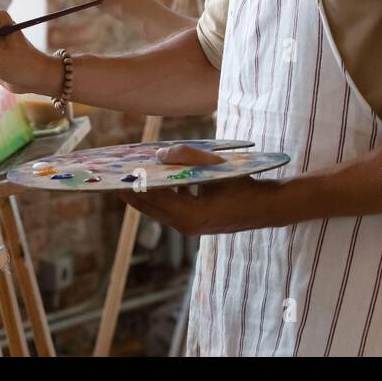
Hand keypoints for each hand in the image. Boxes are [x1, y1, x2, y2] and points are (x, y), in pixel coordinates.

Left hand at [117, 144, 275, 235]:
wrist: (268, 208)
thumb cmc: (244, 184)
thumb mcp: (216, 166)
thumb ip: (188, 157)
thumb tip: (160, 154)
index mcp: (189, 215)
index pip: (151, 198)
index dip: (131, 184)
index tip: (114, 173)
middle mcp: (186, 225)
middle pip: (149, 207)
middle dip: (131, 190)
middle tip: (113, 174)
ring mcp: (190, 227)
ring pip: (158, 208)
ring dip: (146, 191)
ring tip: (132, 173)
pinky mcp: (195, 223)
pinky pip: (171, 208)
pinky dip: (162, 194)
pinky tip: (160, 177)